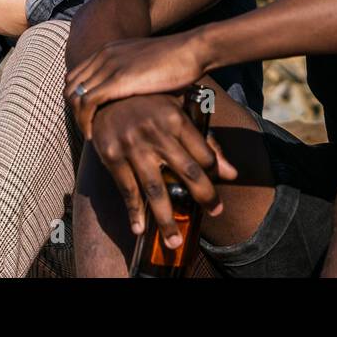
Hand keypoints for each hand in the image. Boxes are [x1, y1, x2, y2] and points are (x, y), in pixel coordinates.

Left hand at [65, 29, 210, 139]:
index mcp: (108, 50)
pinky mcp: (118, 80)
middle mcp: (103, 56)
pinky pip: (87, 103)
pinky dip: (85, 121)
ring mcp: (109, 66)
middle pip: (70, 86)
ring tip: (89, 135)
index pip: (76, 75)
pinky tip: (93, 134)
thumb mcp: (146, 65)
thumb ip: (133, 75)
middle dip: (73, 110)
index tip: (87, 117)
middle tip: (86, 129)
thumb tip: (135, 95)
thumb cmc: (178, 62)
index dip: (76, 99)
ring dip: (77, 118)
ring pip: (75, 96)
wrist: (192, 50)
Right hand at [89, 94, 236, 249]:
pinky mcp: (112, 154)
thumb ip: (205, 142)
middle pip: (187, 172)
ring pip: (155, 189)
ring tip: (174, 241)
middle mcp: (156, 132)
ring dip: (166, 218)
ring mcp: (133, 145)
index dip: (214, 175)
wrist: (104, 95)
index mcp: (175, 118)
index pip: (203, 154)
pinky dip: (134, 211)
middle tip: (215, 213)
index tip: (217, 195)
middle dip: (204, 196)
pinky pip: (127, 189)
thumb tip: (232, 174)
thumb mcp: (178, 113)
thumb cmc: (148, 105)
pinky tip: (140, 228)